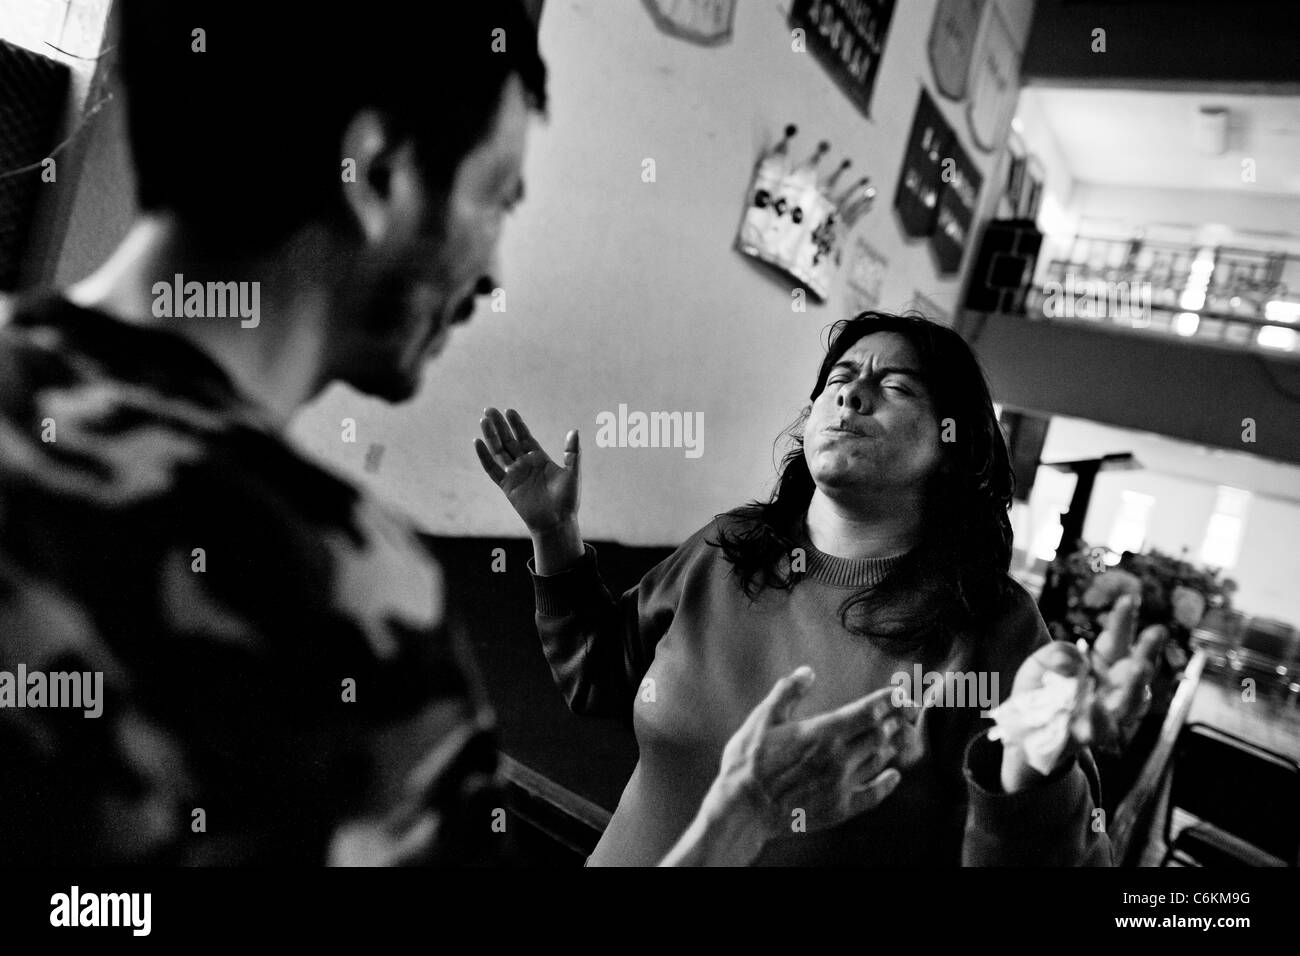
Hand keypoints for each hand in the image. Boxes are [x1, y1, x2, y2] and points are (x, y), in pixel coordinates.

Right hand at [475, 407, 579, 535]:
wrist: (556, 522)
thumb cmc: (567, 499)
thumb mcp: (572, 473)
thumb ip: (572, 453)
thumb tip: (574, 431)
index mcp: (539, 458)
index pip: (525, 437)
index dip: (517, 424)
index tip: (509, 410)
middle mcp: (525, 464)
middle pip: (509, 440)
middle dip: (500, 425)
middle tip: (490, 409)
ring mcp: (515, 474)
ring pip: (499, 451)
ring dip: (491, 436)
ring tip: (483, 420)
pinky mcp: (507, 486)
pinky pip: (492, 469)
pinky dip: (484, 456)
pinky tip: (478, 442)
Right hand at [701, 667, 921, 852]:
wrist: (744, 809)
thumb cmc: (749, 762)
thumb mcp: (762, 719)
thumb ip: (787, 693)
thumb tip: (807, 672)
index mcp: (823, 733)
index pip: (868, 711)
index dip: (888, 700)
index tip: (902, 691)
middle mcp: (839, 758)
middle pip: (881, 733)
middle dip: (898, 718)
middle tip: (910, 708)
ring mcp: (842, 785)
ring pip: (879, 760)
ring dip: (894, 744)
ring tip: (903, 733)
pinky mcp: (840, 808)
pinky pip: (872, 795)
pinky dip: (887, 784)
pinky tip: (894, 776)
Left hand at [1000, 595, 1165, 791]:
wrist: (1025, 731)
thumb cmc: (1039, 691)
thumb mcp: (1039, 663)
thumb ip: (1055, 654)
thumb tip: (1074, 661)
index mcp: (1103, 664)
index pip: (1117, 640)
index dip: (1124, 620)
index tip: (1129, 598)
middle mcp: (1112, 687)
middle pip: (1136, 669)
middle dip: (1148, 650)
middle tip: (1157, 631)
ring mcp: (1107, 713)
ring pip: (1130, 701)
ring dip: (1135, 684)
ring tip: (1138, 666)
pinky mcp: (1091, 735)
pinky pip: (1099, 728)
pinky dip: (1097, 717)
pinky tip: (1092, 704)